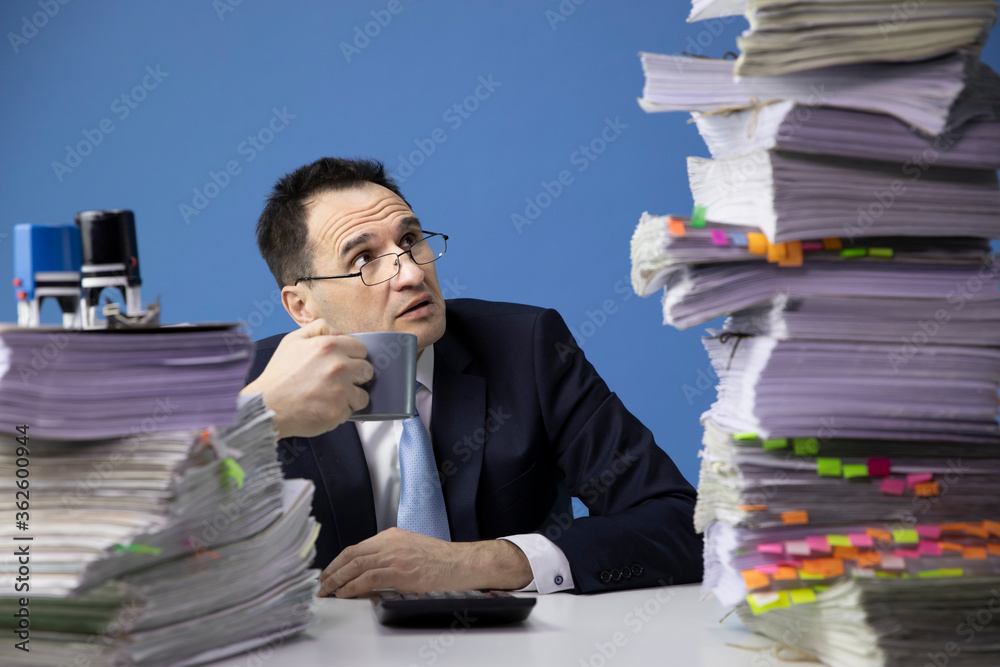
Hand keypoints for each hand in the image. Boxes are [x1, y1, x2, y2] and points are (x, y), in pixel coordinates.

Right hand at [240, 319, 373, 437]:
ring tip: (330, 396)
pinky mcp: (338, 412)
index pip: (361, 349)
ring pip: (363, 394)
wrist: (266, 406)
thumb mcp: (293, 340)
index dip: (352, 357)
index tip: (343, 364)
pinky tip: (324, 407)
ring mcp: (340, 391)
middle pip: (367, 370)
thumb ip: (319, 328)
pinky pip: (352, 411)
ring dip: (350, 396)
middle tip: (337, 381)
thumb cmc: (279, 375)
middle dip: (355, 376)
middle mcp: (338, 367)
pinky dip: (341, 411)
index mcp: (329, 346)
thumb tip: (340, 332)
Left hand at [318, 527, 532, 596]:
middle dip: (333, 571)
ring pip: (356, 565)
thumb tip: (371, 570)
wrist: (463, 563)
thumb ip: (391, 554)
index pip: (357, 547)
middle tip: (322, 583)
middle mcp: (390, 542)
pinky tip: (344, 594)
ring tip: (327, 591)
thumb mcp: (412, 548)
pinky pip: (368, 578)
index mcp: (392, 535)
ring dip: (337, 580)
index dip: (339, 561)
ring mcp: (395, 556)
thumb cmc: (442, 560)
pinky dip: (352, 586)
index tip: (330, 572)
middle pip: (351, 554)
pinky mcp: (401, 571)